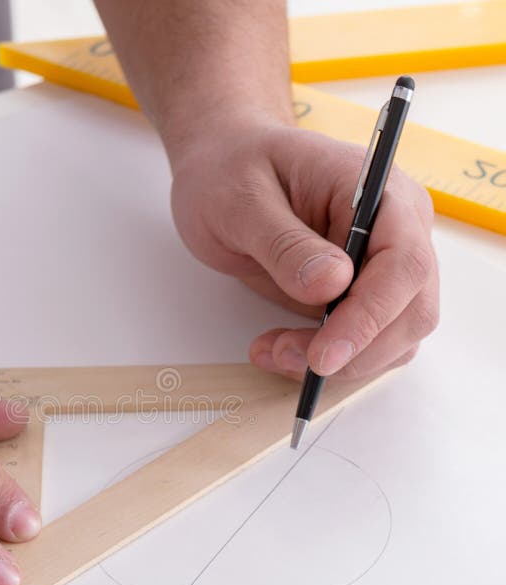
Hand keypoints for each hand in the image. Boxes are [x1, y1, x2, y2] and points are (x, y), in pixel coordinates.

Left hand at [170, 121, 438, 378]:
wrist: (222, 172)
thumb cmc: (232, 172)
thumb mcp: (241, 201)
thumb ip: (285, 243)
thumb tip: (333, 284)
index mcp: (378, 192)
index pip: (403, 262)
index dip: (370, 316)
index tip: (324, 354)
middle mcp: (394, 232)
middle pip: (411, 311)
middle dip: (353, 351)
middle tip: (283, 356)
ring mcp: (380, 268)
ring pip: (392, 339)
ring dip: (339, 364)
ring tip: (271, 352)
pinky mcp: (357, 297)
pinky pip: (363, 344)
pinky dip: (326, 361)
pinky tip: (278, 350)